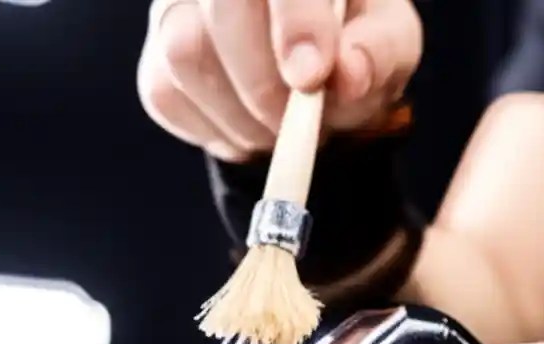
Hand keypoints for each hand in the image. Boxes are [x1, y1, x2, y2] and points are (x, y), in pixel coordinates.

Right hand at [137, 0, 421, 161]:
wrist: (313, 71)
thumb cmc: (352, 40)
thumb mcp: (388, 43)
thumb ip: (377, 53)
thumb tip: (347, 75)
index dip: (294, 22)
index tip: (310, 77)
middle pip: (222, 9)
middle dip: (262, 83)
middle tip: (294, 125)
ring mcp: (176, 6)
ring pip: (185, 54)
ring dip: (239, 114)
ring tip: (275, 130)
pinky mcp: (155, 54)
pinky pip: (166, 95)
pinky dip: (214, 129)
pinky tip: (247, 126)